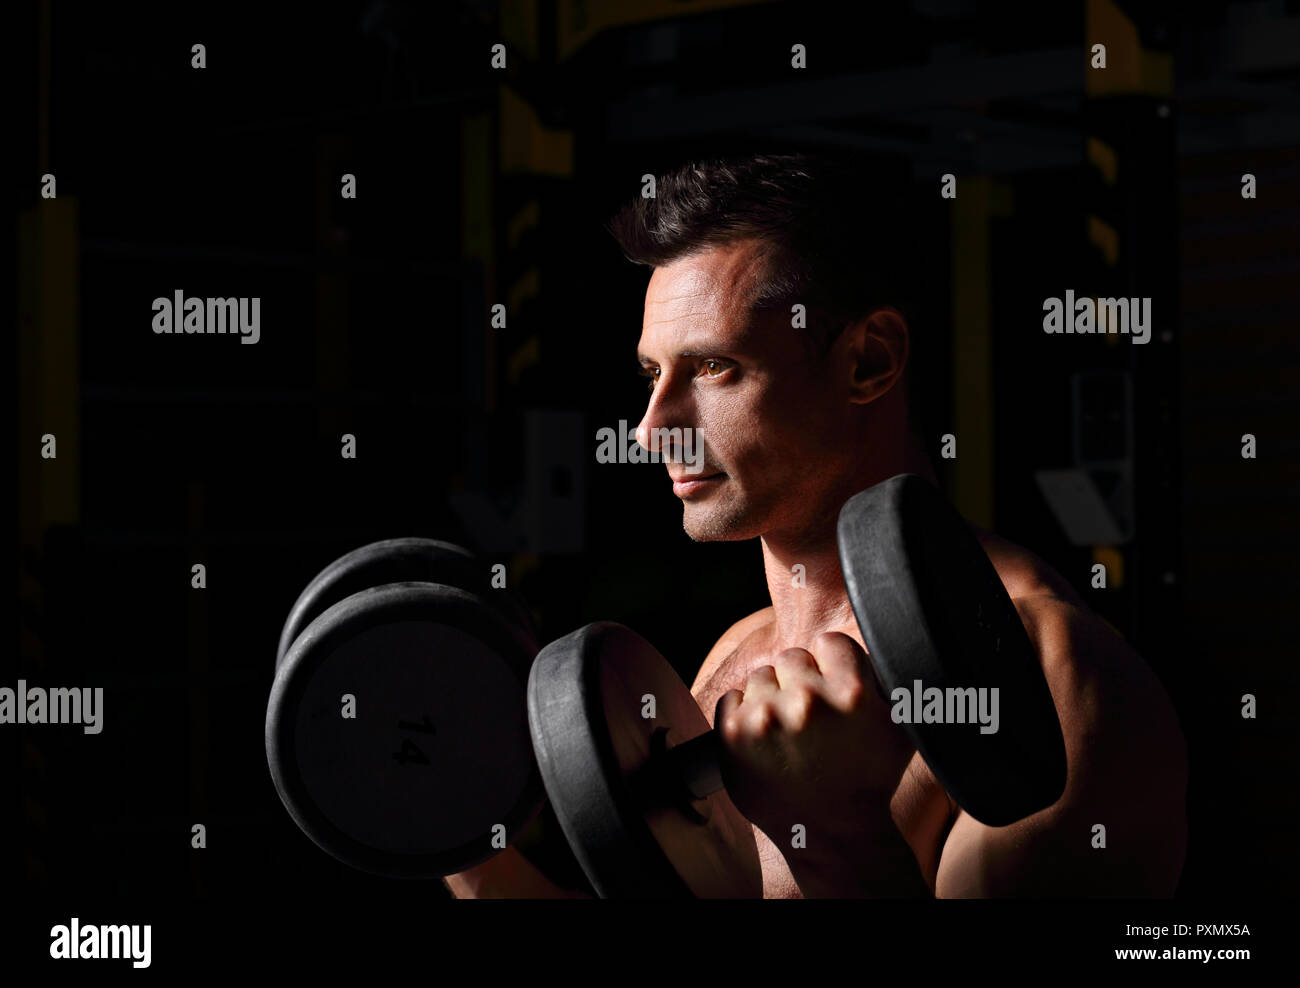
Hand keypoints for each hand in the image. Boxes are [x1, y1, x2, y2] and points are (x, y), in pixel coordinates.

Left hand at [713, 631, 914, 847]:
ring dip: (770, 697)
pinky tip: (763, 739)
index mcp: (851, 693)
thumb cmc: (868, 781)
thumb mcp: (900, 729)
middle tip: (810, 718)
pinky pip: (732, 697)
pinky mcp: (733, 734)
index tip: (832, 689)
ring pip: (760, 676)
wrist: (831, 834)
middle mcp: (807, 700)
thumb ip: (891, 683)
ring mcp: (766, 717)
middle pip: (792, 656)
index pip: (829, 643)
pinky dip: (742, 713)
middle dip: (800, 681)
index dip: (832, 665)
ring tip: (787, 733)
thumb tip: (892, 644)